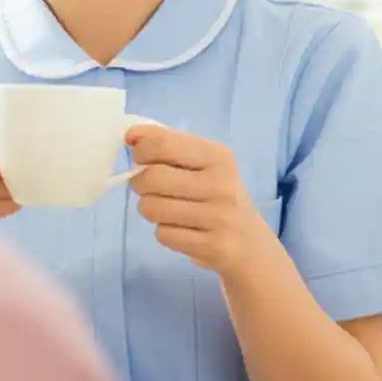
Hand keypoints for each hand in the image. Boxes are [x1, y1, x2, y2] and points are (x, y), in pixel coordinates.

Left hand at [128, 126, 277, 277]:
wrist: (251, 245)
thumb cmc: (217, 196)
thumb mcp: (202, 164)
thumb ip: (167, 144)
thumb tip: (130, 135)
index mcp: (218, 156)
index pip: (163, 144)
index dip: (141, 150)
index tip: (140, 157)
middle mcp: (221, 185)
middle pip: (152, 178)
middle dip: (139, 183)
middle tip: (148, 188)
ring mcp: (218, 217)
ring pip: (151, 208)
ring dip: (149, 209)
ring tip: (166, 210)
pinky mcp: (212, 246)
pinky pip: (163, 235)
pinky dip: (164, 233)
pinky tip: (182, 230)